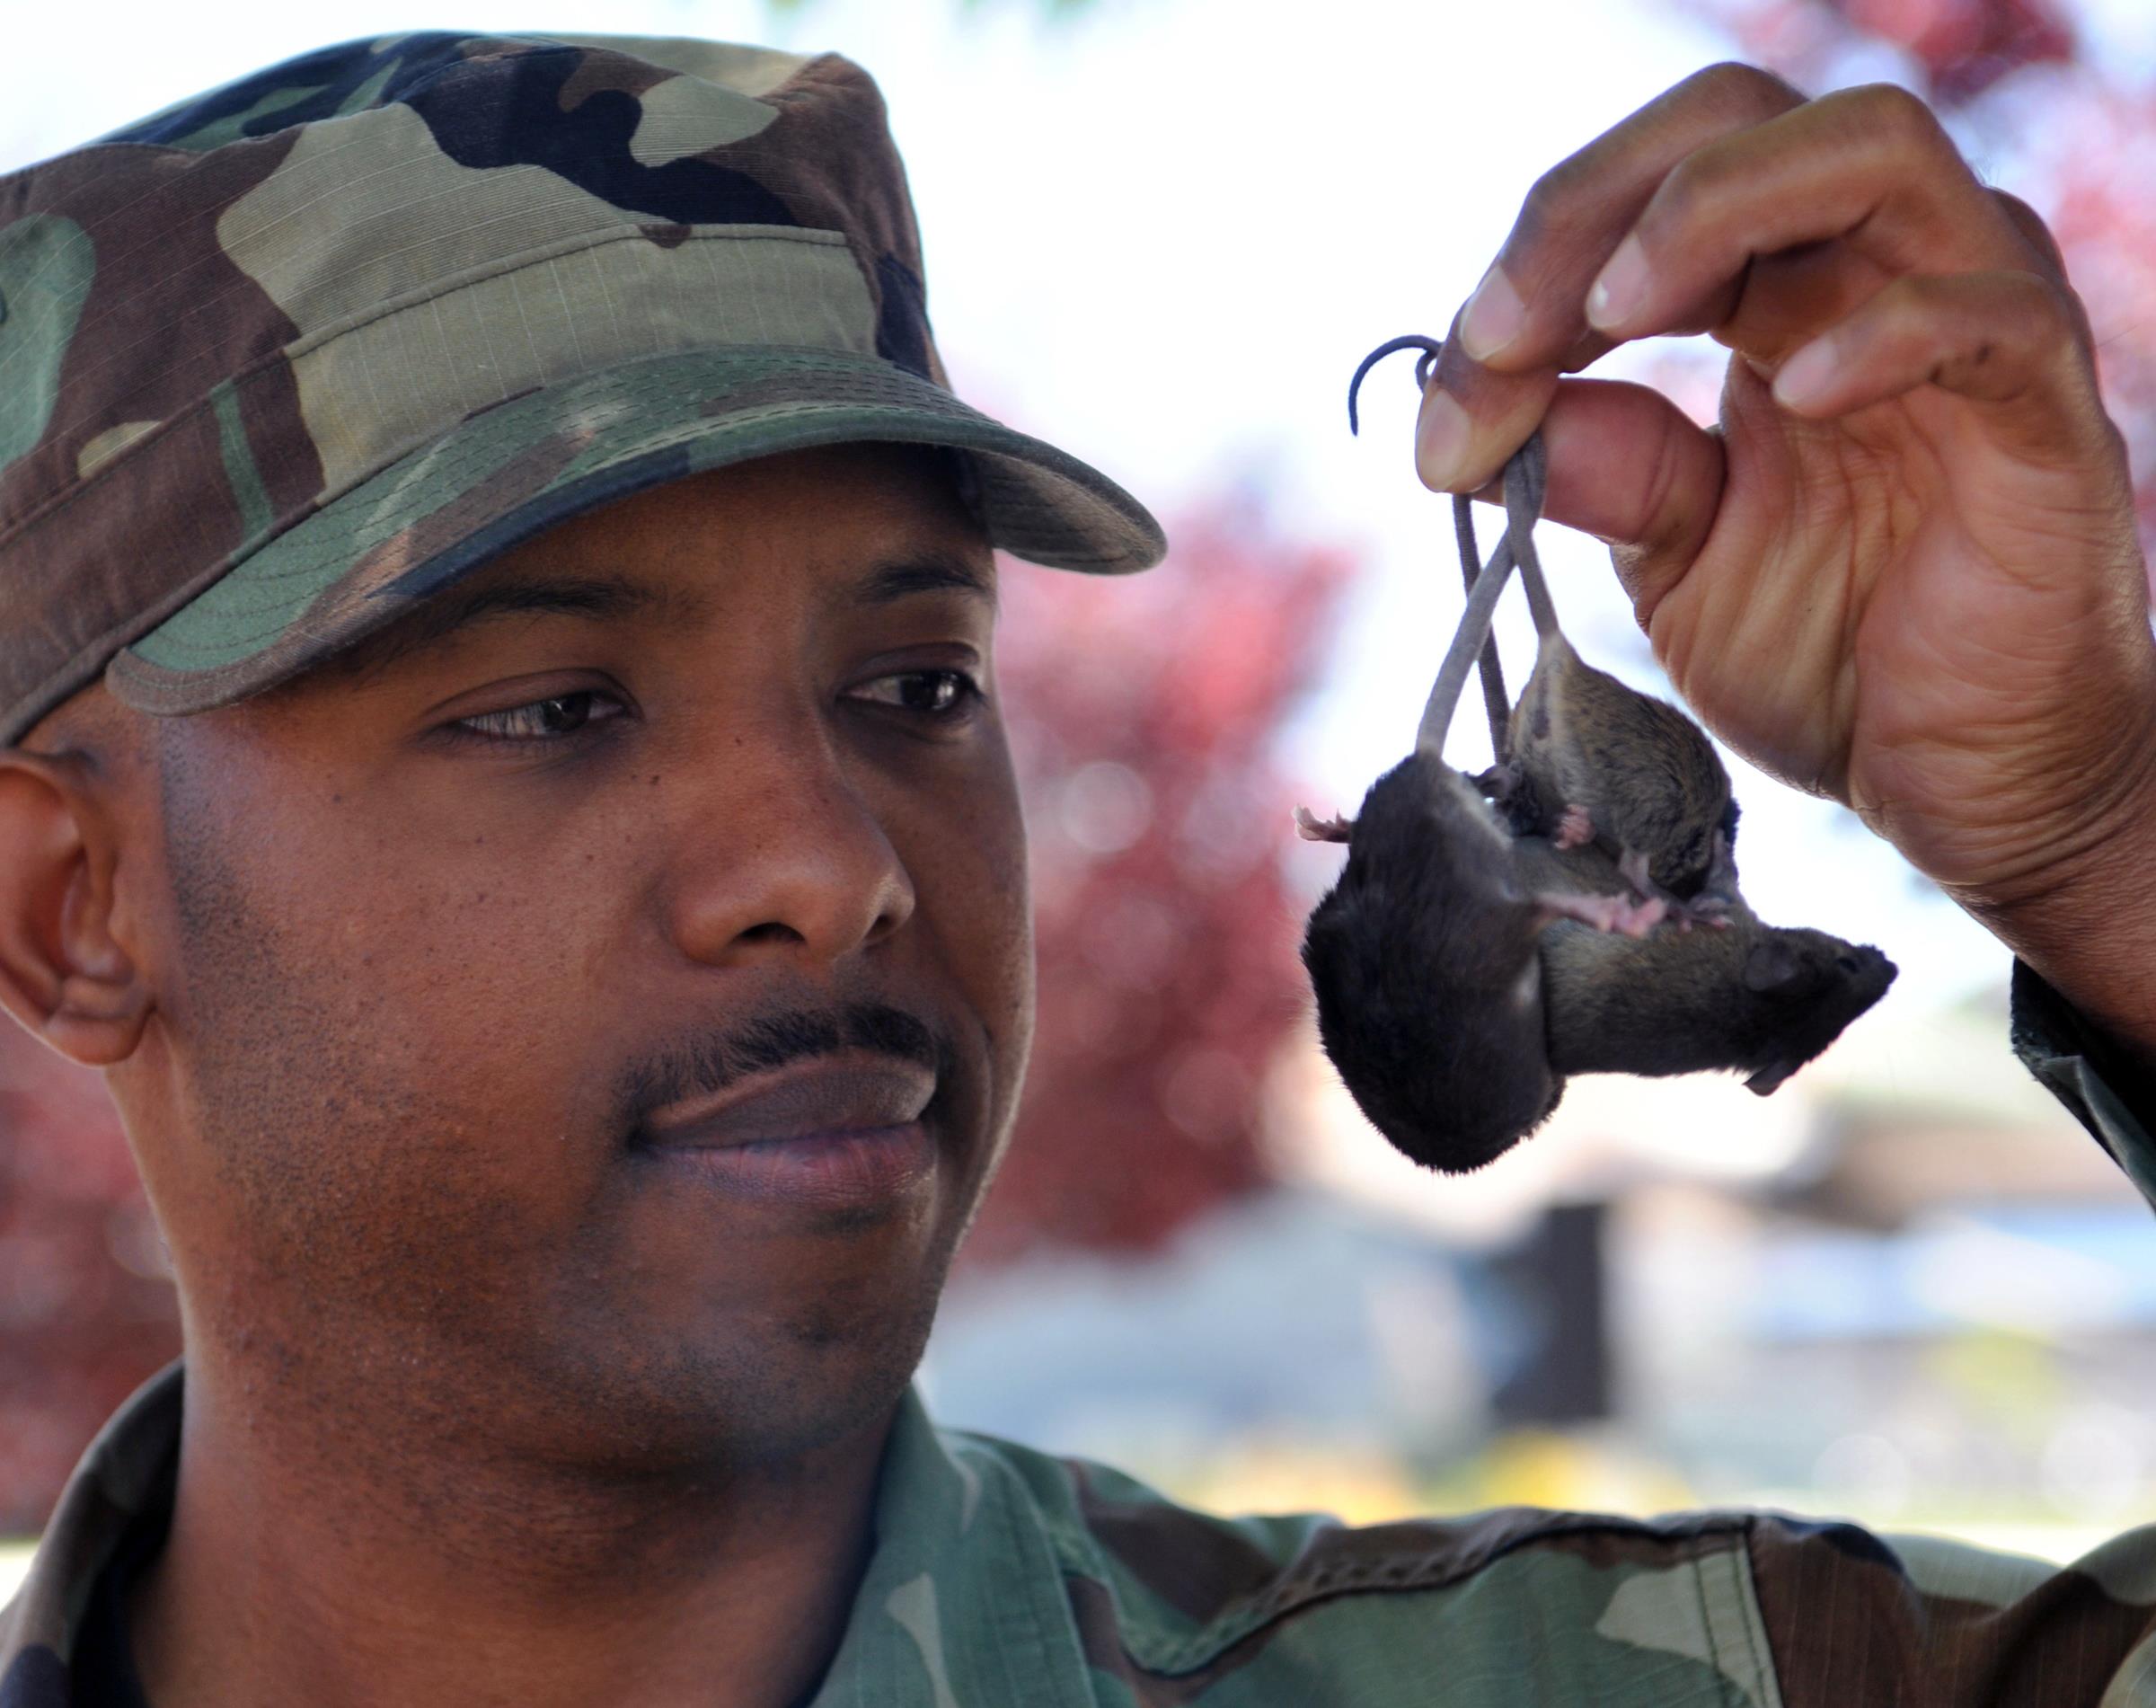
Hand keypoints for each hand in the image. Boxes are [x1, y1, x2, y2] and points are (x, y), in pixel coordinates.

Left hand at [1420, 63, 2155, 1049]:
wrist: (1960, 783)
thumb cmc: (1832, 656)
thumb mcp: (1675, 559)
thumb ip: (1598, 466)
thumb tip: (1467, 411)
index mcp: (1780, 300)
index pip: (1658, 183)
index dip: (1544, 248)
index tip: (1463, 364)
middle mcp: (1876, 277)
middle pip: (1745, 119)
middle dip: (1598, 201)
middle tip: (1503, 328)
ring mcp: (1970, 328)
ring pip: (1874, 148)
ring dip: (1713, 211)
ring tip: (1614, 315)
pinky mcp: (2043, 414)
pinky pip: (1986, 314)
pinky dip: (1883, 330)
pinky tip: (1794, 395)